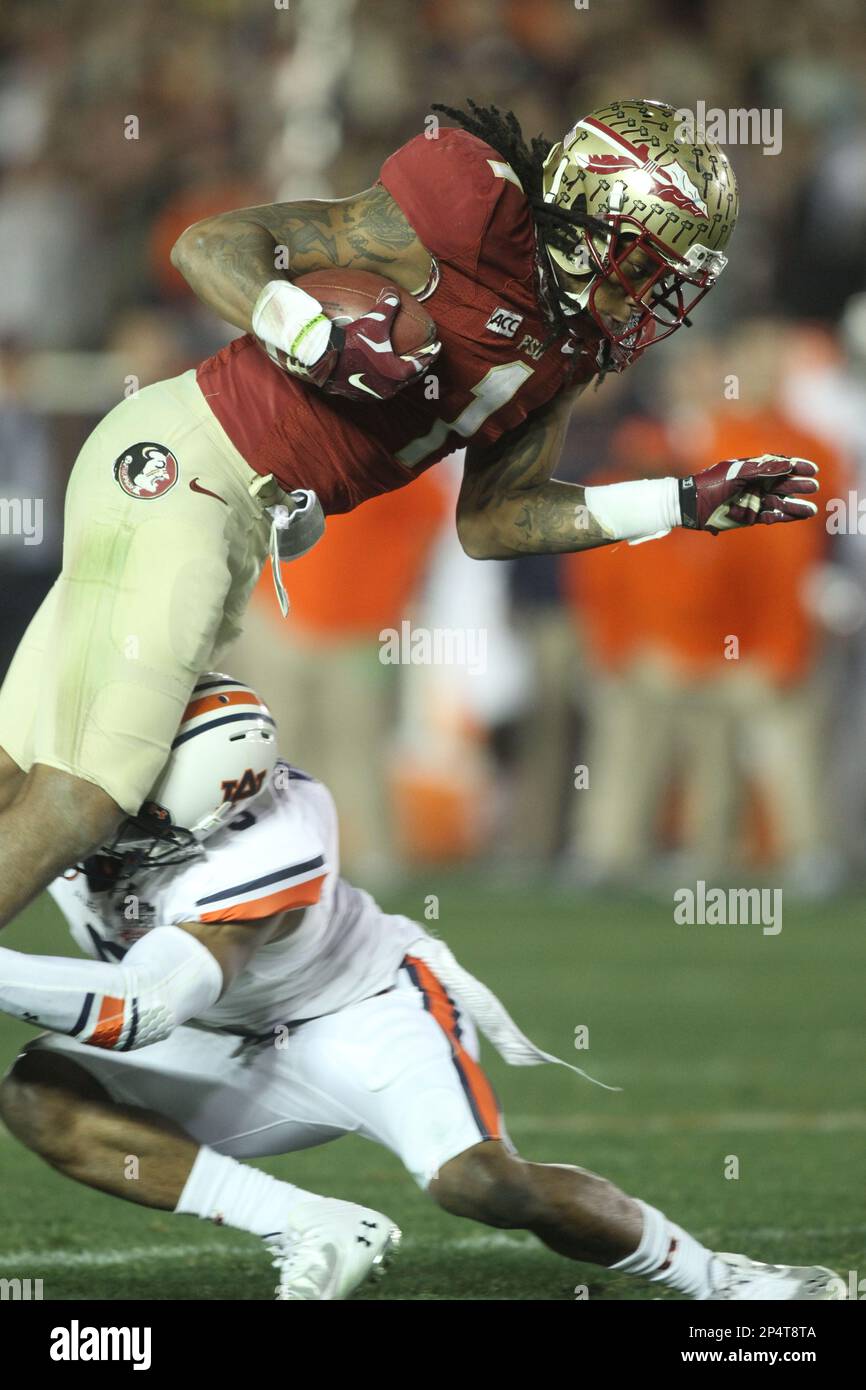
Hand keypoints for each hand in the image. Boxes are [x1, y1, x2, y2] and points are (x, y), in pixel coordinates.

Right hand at [315, 289, 440, 402]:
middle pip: (408, 378)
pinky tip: (377, 373)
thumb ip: (388, 306)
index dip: (430, 354)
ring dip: (398, 376)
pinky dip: (380, 380)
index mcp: (396, 373)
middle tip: (424, 358)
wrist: (325, 358)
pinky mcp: (357, 395)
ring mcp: (371, 394)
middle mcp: (387, 388)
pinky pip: (374, 388)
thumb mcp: (375, 321)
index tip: (437, 348)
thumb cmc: (354, 341)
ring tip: (400, 367)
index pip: (420, 364)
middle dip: (417, 367)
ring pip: (392, 386)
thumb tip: (394, 292)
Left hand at [679, 454, 819, 533]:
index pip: (780, 467)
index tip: (812, 469)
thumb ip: (763, 469)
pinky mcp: (748, 517)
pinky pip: (770, 517)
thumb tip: (787, 464)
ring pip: (779, 503)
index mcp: (752, 470)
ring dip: (795, 506)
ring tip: (812, 509)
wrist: (691, 504)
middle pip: (782, 485)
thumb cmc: (712, 484)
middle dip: (799, 486)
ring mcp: (752, 501)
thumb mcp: (737, 473)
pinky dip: (783, 517)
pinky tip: (797, 516)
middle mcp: (755, 485)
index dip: (797, 467)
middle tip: (813, 487)